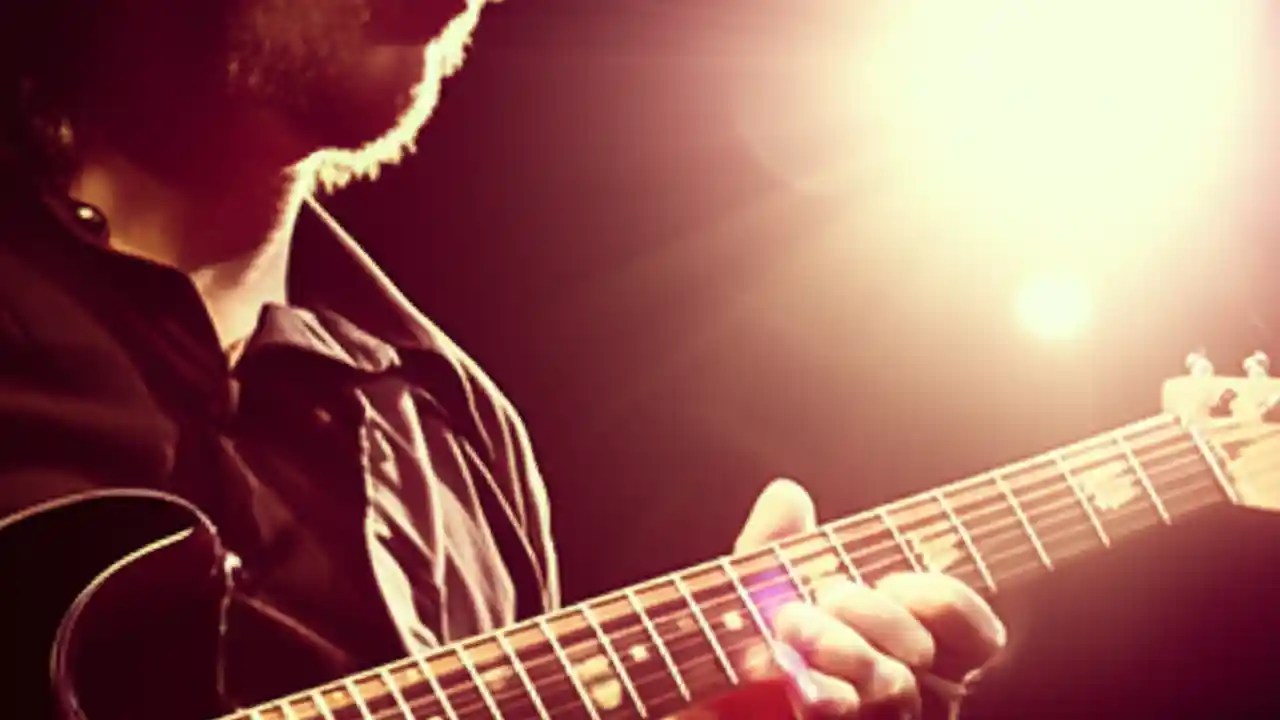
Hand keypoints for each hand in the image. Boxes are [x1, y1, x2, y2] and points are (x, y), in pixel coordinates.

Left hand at [722, 479, 1005, 718]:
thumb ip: (776, 550)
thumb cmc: (737, 658)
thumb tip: (787, 494)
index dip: (944, 603)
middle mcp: (907, 707)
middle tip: (818, 600)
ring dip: (839, 647)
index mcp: (908, 661)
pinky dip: (825, 698)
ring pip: (893, 691)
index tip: (891, 579)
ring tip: (792, 628)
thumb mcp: (754, 597)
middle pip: (923, 653)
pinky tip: (797, 681)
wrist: (685, 713)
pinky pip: (848, 718)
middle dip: (867, 612)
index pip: (978, 639)